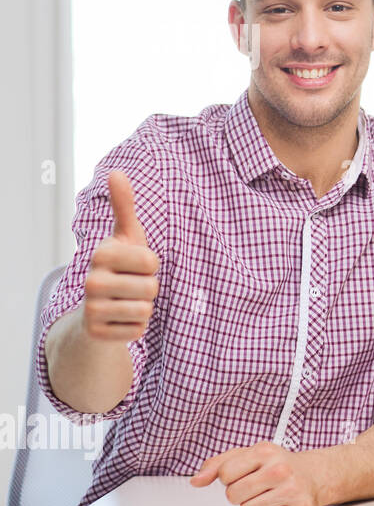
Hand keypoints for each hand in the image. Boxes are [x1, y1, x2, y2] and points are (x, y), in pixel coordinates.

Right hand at [81, 170, 160, 341]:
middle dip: (149, 288)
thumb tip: (117, 172)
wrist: (97, 309)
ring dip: (143, 308)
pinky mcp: (98, 333)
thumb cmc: (121, 267)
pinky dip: (136, 326)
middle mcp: (90, 281)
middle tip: (131, 286)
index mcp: (101, 254)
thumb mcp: (126, 236)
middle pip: (151, 287)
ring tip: (126, 301)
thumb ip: (124, 206)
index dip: (151, 265)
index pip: (151, 261)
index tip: (135, 265)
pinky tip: (120, 319)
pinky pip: (138, 330)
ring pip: (145, 310)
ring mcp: (91, 308)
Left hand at [191, 441, 325, 505]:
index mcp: (265, 451)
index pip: (224, 473)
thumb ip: (217, 464)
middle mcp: (280, 469)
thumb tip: (196, 481)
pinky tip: (280, 504)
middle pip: (233, 495)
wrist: (315, 474)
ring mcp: (291, 490)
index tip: (243, 473)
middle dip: (240, 494)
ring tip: (269, 494)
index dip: (229, 477)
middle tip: (257, 486)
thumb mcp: (248, 455)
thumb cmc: (276, 465)